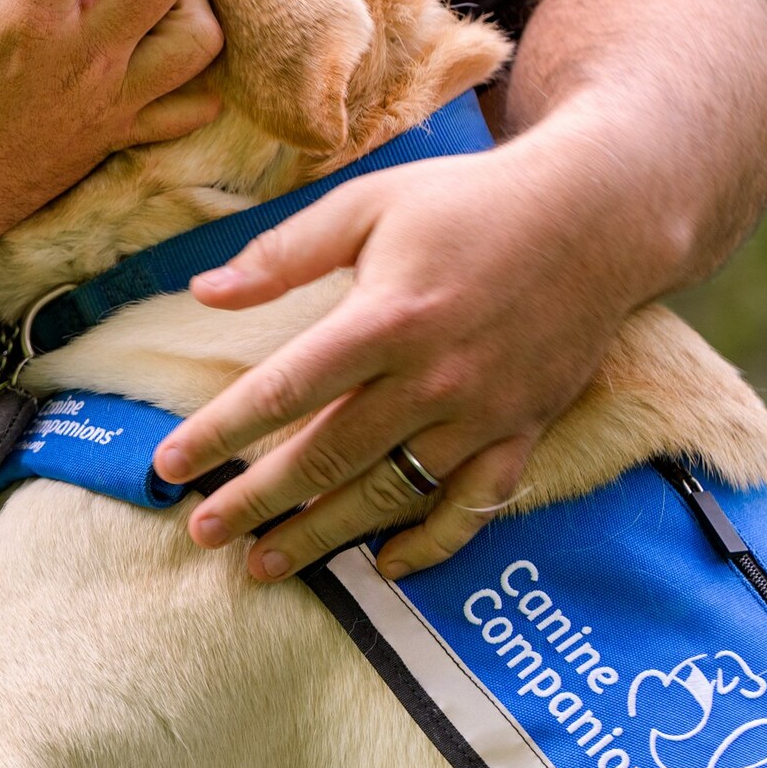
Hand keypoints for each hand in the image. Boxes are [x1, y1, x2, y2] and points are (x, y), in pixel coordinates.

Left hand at [148, 123, 670, 581]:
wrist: (597, 215)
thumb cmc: (471, 200)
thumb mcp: (370, 203)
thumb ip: (285, 252)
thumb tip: (203, 293)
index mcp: (386, 317)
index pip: (284, 391)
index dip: (220, 434)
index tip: (169, 466)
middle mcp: (433, 377)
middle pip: (328, 458)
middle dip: (257, 502)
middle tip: (202, 533)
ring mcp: (481, 413)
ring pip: (390, 494)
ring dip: (325, 536)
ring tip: (265, 563)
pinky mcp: (522, 430)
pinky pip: (473, 507)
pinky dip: (430, 544)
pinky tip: (384, 567)